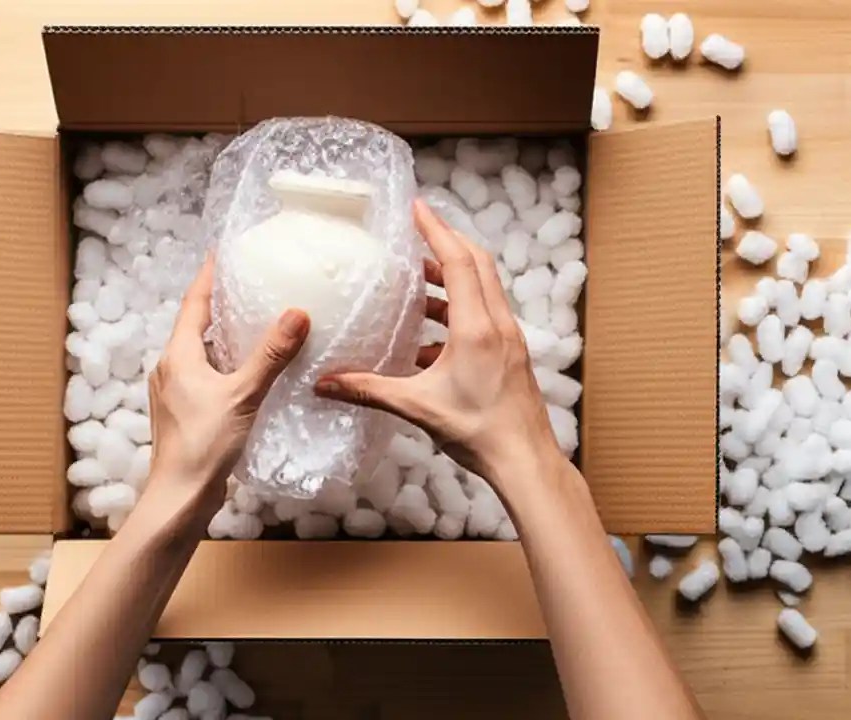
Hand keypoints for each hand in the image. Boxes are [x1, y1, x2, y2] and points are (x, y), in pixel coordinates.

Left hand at [148, 257, 310, 495]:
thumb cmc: (203, 445)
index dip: (207, 277)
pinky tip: (248, 372)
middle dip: (217, 304)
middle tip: (244, 284)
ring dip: (222, 337)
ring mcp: (174, 392)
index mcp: (177, 356)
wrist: (180, 497)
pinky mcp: (184, 413)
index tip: (220, 253)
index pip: (193, 303)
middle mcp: (170, 369)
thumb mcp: (242, 395)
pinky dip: (225, 364)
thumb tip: (297, 313)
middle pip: (194, 326)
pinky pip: (205, 376)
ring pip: (199, 353)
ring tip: (252, 322)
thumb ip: (270, 355)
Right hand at [314, 200, 564, 490]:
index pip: (459, 261)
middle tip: (416, 233)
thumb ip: (368, 390)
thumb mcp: (417, 408)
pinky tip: (429, 339)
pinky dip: (458, 313)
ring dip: (452, 279)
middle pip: (476, 265)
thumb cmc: (479, 432)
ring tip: (418, 282)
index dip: (436, 230)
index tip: (417, 207)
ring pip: (482, 290)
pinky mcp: (510, 355)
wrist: (525, 462)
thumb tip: (325, 383)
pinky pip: (483, 317)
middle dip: (446, 243)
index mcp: (477, 328)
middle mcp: (497, 324)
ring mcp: (508, 339)